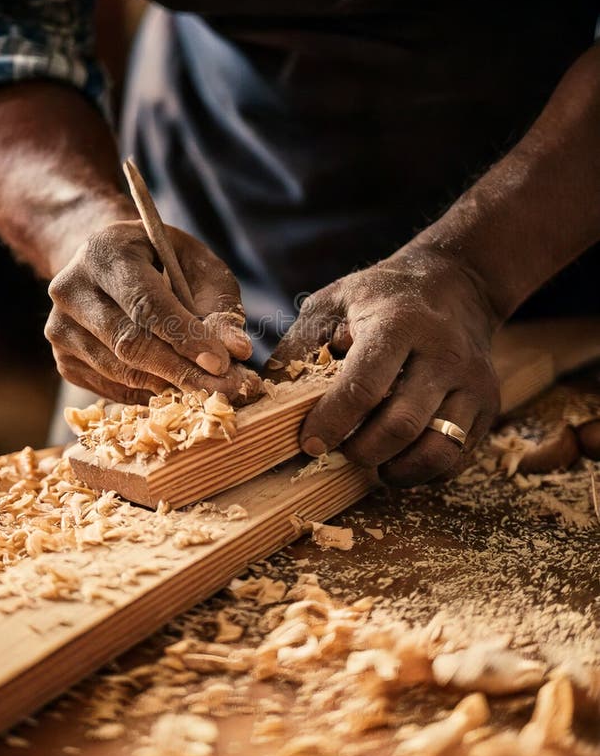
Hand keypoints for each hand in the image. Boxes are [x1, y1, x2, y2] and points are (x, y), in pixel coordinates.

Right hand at [45, 220, 255, 403]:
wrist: (110, 266)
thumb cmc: (163, 263)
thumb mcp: (197, 267)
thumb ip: (218, 306)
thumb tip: (237, 351)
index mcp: (105, 252)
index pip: (145, 303)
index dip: (185, 337)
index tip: (222, 362)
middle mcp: (71, 288)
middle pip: (129, 343)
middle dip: (182, 370)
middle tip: (227, 388)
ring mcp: (60, 327)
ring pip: (120, 371)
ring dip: (170, 387)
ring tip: (211, 389)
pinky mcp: (63, 359)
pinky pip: (112, 388)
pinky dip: (150, 393)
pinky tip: (176, 386)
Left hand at [270, 246, 500, 485]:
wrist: (458, 284)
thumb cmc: (382, 297)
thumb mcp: (333, 302)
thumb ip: (300, 346)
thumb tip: (268, 396)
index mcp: (398, 324)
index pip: (364, 385)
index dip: (332, 422)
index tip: (309, 443)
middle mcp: (443, 353)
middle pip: (401, 426)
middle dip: (360, 451)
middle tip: (337, 451)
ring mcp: (472, 382)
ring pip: (437, 450)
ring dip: (395, 470)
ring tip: (368, 461)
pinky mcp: (488, 405)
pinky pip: (456, 457)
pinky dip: (423, 471)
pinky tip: (397, 458)